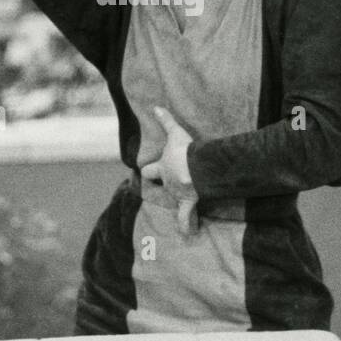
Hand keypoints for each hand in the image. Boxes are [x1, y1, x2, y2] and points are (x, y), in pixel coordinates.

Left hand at [141, 106, 199, 234]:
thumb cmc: (185, 150)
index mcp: (162, 167)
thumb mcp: (175, 133)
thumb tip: (155, 107)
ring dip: (178, 201)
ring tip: (183, 204)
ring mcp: (178, 193)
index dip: (148, 170)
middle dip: (164, 186)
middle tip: (170, 185)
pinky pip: (186, 216)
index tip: (145, 172)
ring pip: (174, 199)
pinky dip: (187, 224)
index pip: (149, 170)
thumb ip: (165, 120)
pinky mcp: (189, 201)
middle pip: (162, 185)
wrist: (195, 167)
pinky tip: (189, 233)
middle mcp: (168, 182)